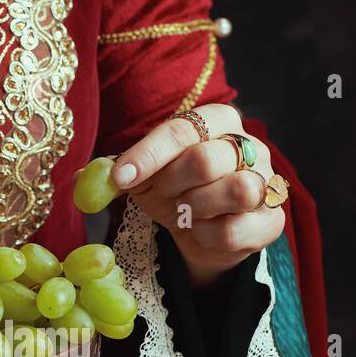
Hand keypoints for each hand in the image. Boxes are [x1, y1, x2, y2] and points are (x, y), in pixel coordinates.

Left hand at [109, 102, 285, 287]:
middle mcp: (250, 144)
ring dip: (196, 208)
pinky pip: (237, 229)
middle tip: (164, 195)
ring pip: (235, 190)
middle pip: (207, 160)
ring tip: (187, 212)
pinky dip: (209, 236)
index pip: (183, 129)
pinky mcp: (272, 221)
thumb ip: (114, 172)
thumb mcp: (141, 177)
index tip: (120, 178)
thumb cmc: (174, 191)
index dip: (147, 156)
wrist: (201, 232)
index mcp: (218, 120)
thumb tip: (83, 180)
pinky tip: (203, 232)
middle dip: (172, 185)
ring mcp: (266, 181)